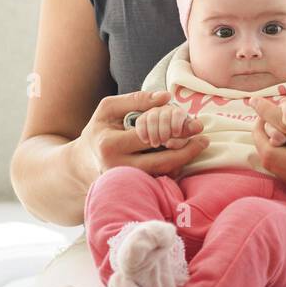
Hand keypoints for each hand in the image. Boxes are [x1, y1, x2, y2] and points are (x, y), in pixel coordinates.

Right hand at [75, 90, 208, 179]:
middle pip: (160, 162)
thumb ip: (137, 99)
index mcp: (110, 145)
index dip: (174, 129)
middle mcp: (117, 167)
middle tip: (204, 140)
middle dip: (186, 150)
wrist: (81, 164)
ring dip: (183, 161)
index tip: (195, 124)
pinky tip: (184, 156)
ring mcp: (125, 182)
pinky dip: (174, 169)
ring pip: (162, 174)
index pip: (149, 136)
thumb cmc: (99, 131)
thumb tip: (166, 97)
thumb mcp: (109, 109)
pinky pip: (159, 181)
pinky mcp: (133, 189)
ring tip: (199, 145)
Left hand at [246, 94, 285, 210]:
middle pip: (270, 153)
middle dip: (258, 134)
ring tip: (272, 131)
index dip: (267, 112)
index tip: (255, 101)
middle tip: (261, 120)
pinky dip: (278, 158)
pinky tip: (285, 146)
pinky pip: (283, 174)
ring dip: (266, 146)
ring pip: (272, 167)